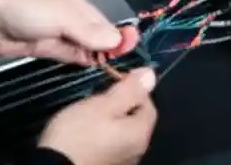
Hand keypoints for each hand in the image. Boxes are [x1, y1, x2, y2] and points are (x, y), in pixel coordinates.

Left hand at [0, 0, 138, 65]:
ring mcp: (58, 35)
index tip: (131, 49)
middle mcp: (72, 19)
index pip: (105, 23)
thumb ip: (89, 31)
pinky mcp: (46, 49)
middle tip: (125, 67)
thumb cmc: (27, 9)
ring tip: (115, 71)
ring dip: (97, 57)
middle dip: (111, 48)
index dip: (118, 36)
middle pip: (97, 37)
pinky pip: (70, 56)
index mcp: (78, 5)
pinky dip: (82, 61)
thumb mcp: (62, 17)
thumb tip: (118, 39)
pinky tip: (94, 69)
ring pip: (85, 48)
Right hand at [38, 68, 158, 164]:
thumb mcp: (104, 105)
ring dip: (112, 119)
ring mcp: (122, 161)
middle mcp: (137, 151)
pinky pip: (111, 143)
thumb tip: (151, 74)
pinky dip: (103, 133)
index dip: (134, 88)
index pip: (148, 104)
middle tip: (101, 96)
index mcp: (141, 135)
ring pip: (123, 131)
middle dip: (122, 104)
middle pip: (136, 119)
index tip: (115, 80)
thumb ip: (129, 90)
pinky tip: (87, 130)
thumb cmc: (79, 134)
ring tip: (91, 111)